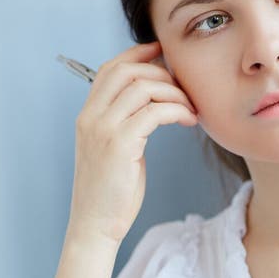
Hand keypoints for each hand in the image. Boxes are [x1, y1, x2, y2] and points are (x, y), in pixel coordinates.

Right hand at [69, 41, 197, 244]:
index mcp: (88, 115)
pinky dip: (176, 110)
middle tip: (184, 89)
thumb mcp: (114, 150)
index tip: (163, 52)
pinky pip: (154, 112)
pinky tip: (188, 120)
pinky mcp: (121, 145)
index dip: (137, 54)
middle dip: (161, 72)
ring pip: (143, 88)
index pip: (110, 69)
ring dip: (174, 93)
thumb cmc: (111, 193)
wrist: (96, 225)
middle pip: (128, 71)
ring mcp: (104, 130)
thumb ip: (124, 124)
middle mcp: (92, 117)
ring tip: (190, 108)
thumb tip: (152, 104)